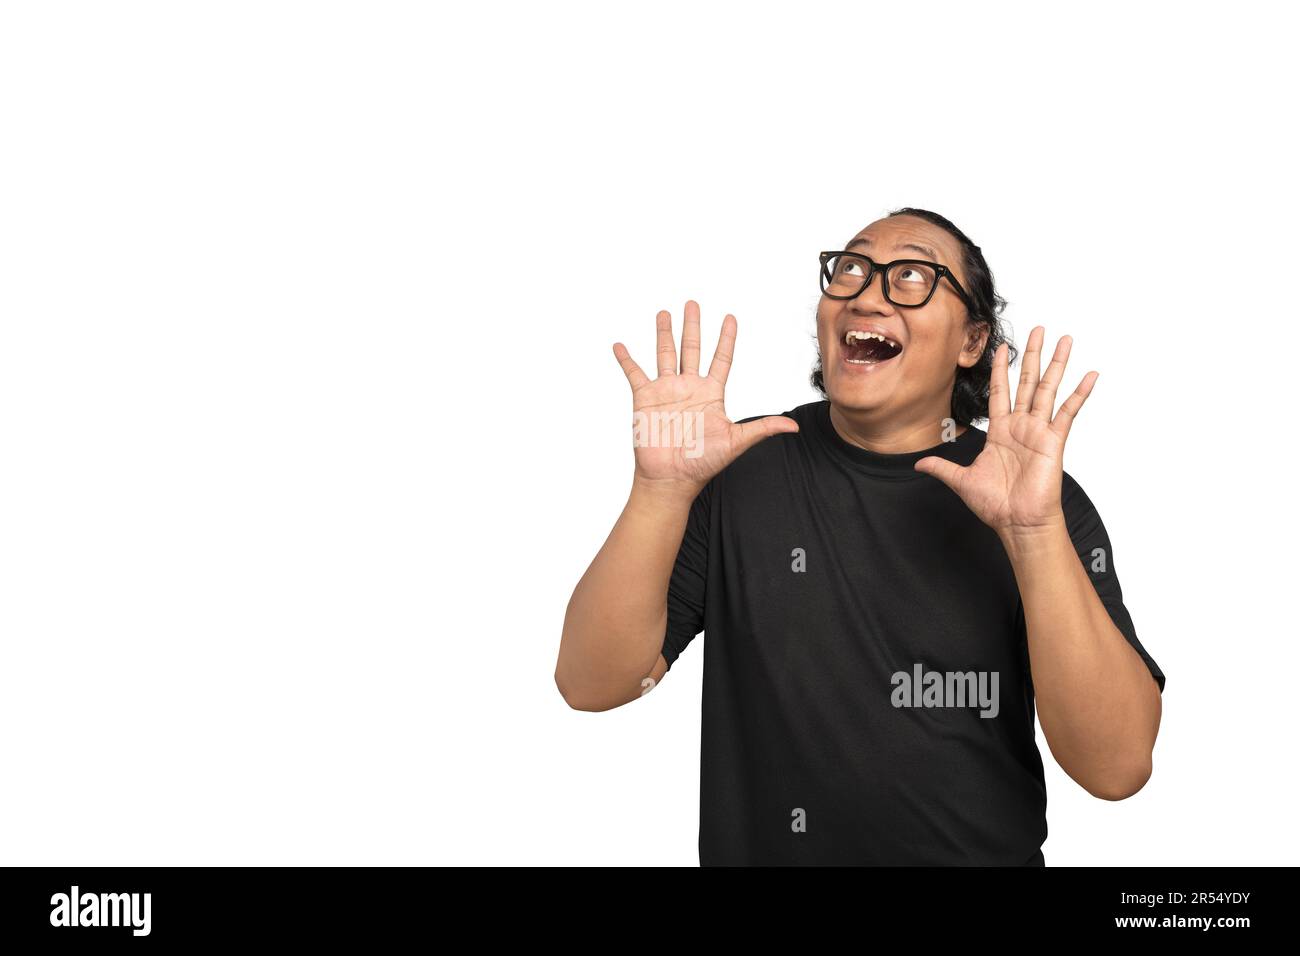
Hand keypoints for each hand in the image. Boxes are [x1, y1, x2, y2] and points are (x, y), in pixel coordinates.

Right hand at [613, 300, 798, 494]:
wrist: (672, 478)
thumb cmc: (703, 462)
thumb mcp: (737, 441)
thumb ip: (762, 428)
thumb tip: (793, 427)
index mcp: (711, 393)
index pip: (721, 358)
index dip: (726, 338)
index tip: (730, 318)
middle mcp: (689, 387)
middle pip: (692, 348)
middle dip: (692, 325)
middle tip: (693, 303)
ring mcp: (666, 391)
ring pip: (665, 354)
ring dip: (664, 333)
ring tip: (664, 313)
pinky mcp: (645, 398)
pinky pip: (634, 373)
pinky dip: (626, 360)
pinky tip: (620, 346)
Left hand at [914, 326, 1097, 535]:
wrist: (1017, 523)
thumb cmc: (995, 505)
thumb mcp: (961, 480)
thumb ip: (942, 467)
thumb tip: (918, 465)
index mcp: (1000, 431)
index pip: (1000, 391)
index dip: (1000, 368)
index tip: (1002, 346)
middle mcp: (1021, 426)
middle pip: (1027, 381)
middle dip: (1032, 355)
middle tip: (1038, 329)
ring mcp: (1039, 431)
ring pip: (1049, 389)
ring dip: (1057, 364)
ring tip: (1065, 339)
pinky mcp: (1055, 441)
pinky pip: (1069, 412)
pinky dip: (1080, 393)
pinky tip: (1090, 375)